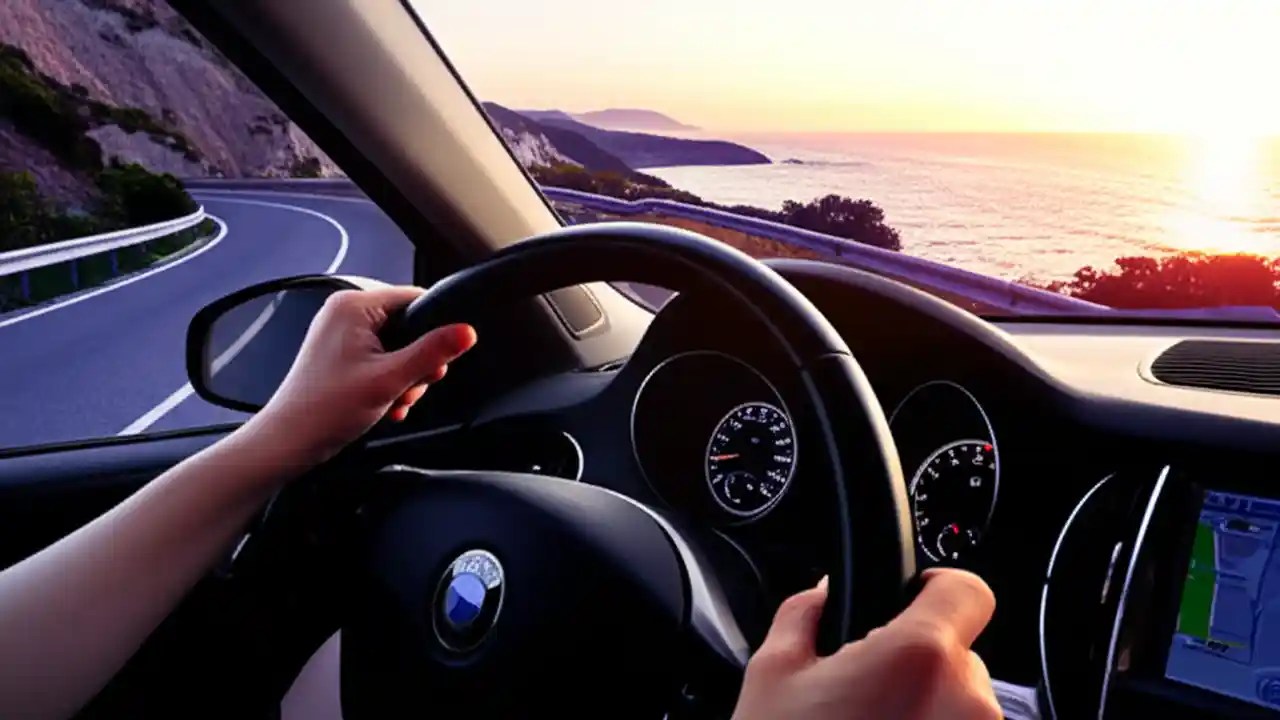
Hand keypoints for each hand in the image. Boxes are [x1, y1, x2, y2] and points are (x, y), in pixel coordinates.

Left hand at [254, 285, 476, 462]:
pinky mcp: (340, 355)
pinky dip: (388, 383)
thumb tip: (467, 331)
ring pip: (397, 348)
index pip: (415, 299)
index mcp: (354, 305)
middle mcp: (345, 313)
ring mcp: (341, 334)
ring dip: (404, 379)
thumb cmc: (326, 409)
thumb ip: (432, 352)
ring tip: (392, 400)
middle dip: (416, 364)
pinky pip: (380, 360)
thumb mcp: (391, 379)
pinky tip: (384, 404)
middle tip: (407, 388)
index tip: (434, 362)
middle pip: (408, 327)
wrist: (290, 442)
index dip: (433, 331)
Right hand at [733, 569, 999, 719]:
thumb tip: (822, 595)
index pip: (967, 591)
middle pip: (958, 659)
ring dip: (928, 717)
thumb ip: (804, 616)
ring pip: (963, 711)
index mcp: (920, 658)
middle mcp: (969, 705)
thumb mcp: (771, 678)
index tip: (917, 601)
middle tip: (866, 700)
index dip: (936, 591)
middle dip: (918, 671)